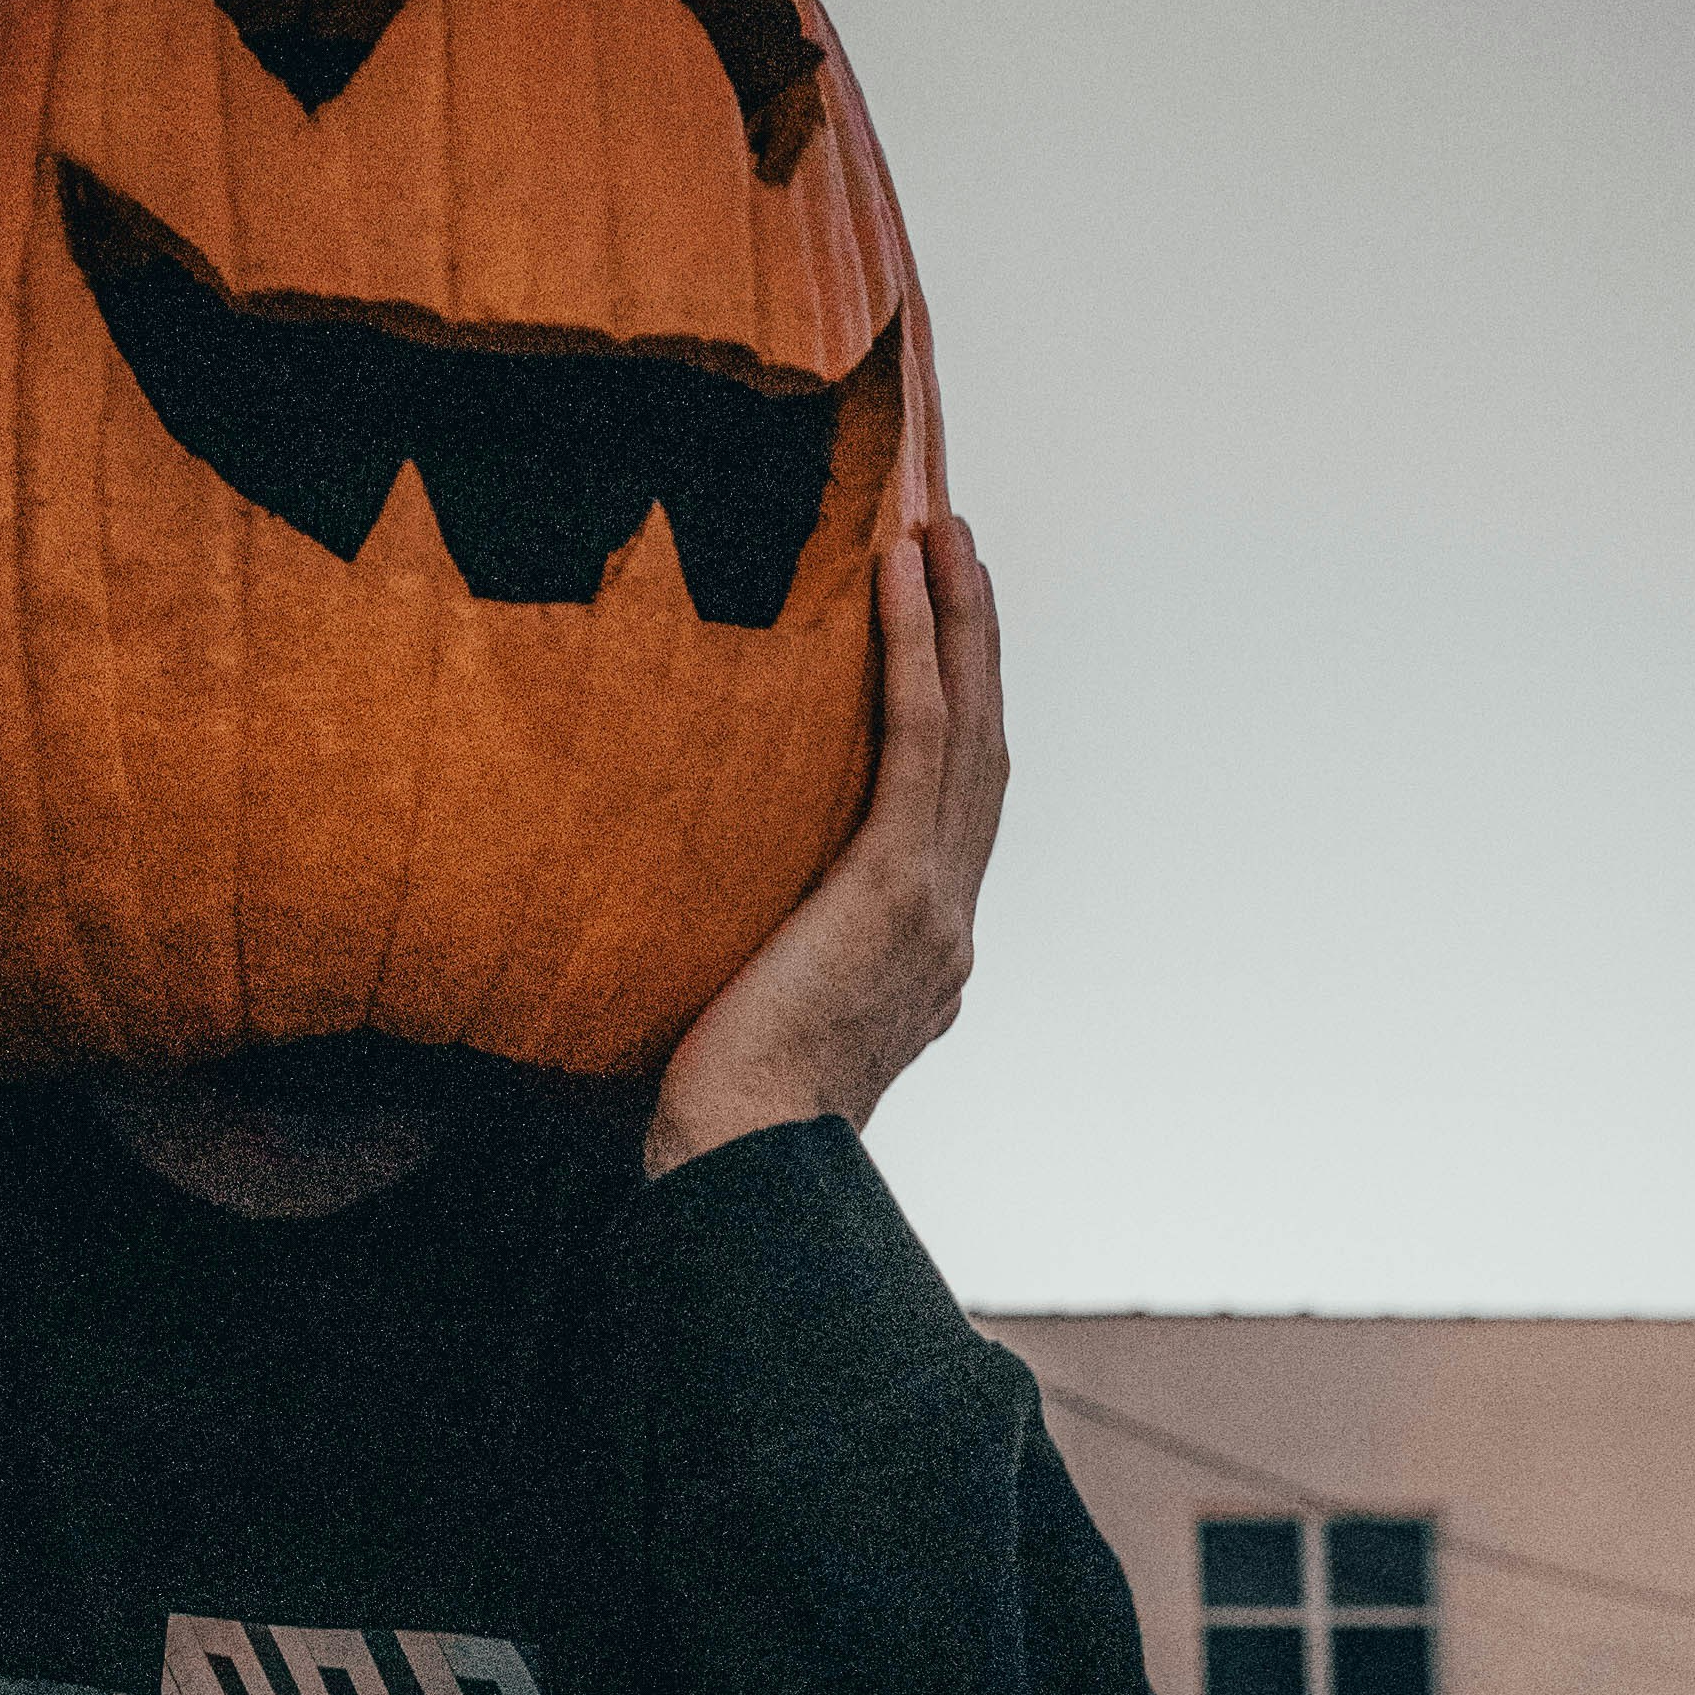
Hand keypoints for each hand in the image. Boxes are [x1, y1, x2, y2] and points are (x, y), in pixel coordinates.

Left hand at [644, 513, 1007, 1172]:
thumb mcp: (757, 1016)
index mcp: (924, 956)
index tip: (942, 635)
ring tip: (943, 528)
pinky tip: (902, 575)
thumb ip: (767, 956)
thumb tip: (712, 916)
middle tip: (957, 545)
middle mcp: (948, 925)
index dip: (958, 712)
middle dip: (976, 643)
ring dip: (961, 620)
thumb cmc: (719, 1119)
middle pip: (982, 752)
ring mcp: (935, 906)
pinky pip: (920, 743)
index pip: (953, 809)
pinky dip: (919, 651)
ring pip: (969, 730)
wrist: (739, 1165)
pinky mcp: (896, 888)